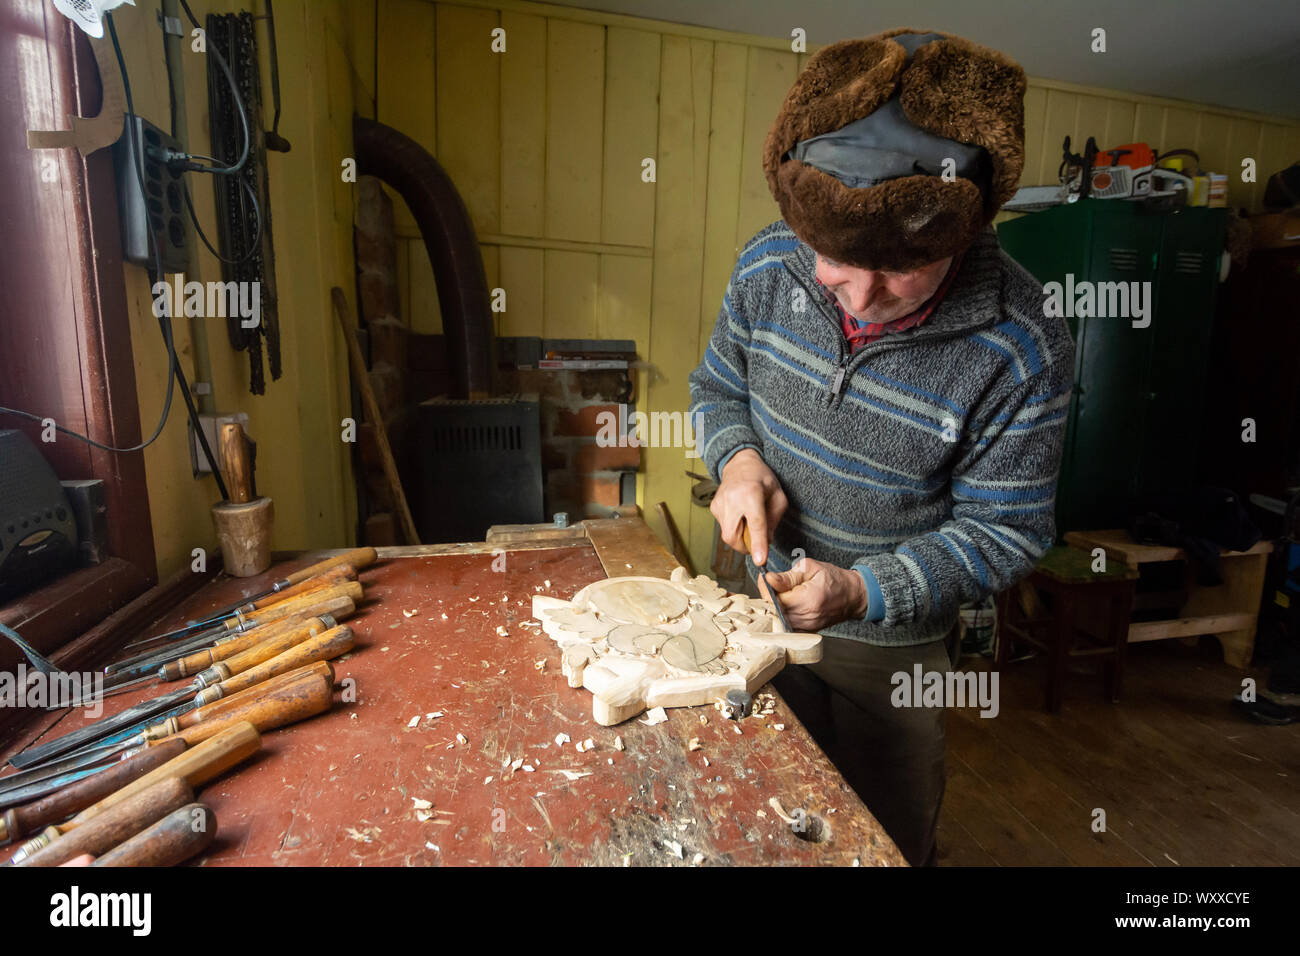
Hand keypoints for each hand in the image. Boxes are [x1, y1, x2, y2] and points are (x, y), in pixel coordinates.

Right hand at [711, 449, 787, 565]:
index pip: (755, 524)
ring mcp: (719, 503)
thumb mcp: (778, 496)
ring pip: (727, 535)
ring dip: (740, 536)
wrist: (740, 463)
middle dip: (745, 547)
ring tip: (748, 521)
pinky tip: (740, 515)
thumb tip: (766, 542)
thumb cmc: (762, 479)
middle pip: (733, 536)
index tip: (760, 561)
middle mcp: (732, 499)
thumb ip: (774, 520)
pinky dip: (734, 528)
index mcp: (751, 493)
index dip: (758, 544)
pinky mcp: (713, 508)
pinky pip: (724, 527)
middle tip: (756, 543)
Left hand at [760, 557, 868, 631]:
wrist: (853, 595)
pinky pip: (786, 626)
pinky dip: (782, 615)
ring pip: (778, 620)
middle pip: (775, 612)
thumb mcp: (810, 568)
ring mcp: (808, 627)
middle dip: (769, 598)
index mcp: (808, 600)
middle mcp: (808, 617)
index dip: (766, 588)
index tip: (765, 578)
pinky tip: (786, 604)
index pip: (775, 599)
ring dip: (775, 607)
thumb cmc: (834, 579)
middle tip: (771, 584)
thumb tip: (769, 579)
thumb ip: (788, 576)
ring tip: (781, 593)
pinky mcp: (807, 631)